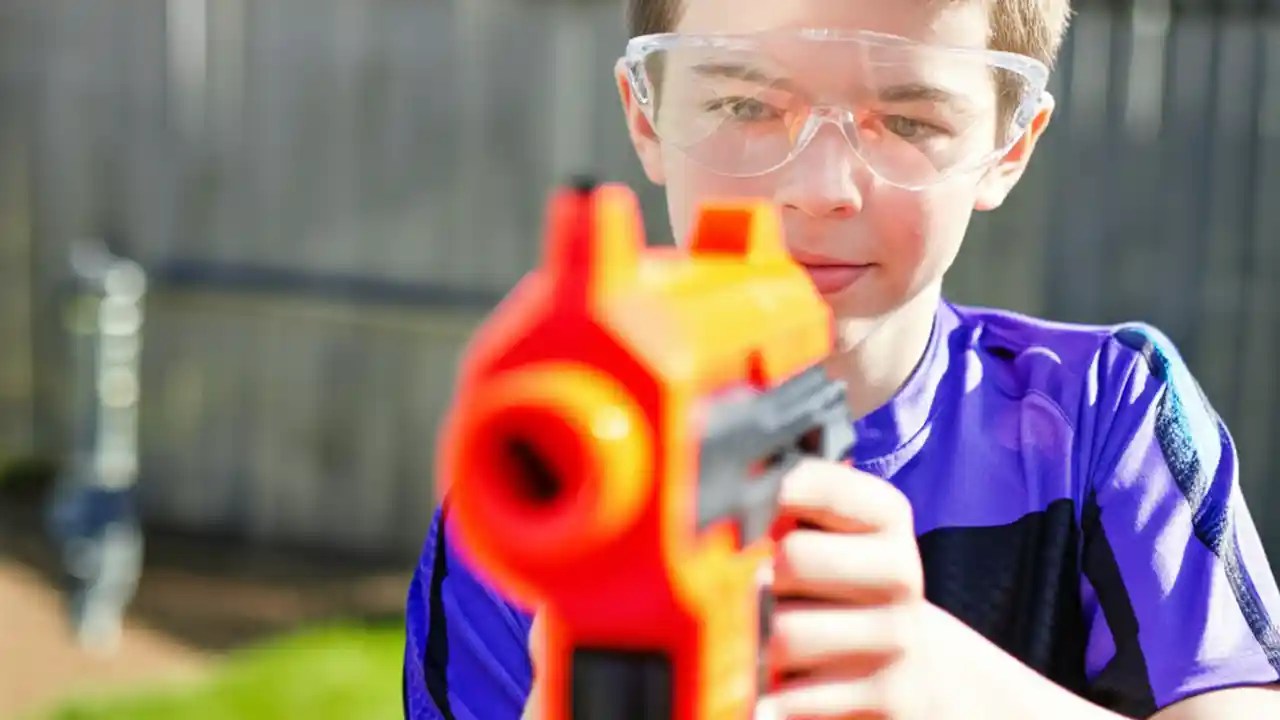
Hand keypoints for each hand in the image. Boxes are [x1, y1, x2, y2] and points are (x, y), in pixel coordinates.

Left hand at [757, 458, 932, 719]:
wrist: (917, 673)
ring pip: (785, 635)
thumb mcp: (835, 536)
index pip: (807, 484)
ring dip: (771, 644)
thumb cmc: (849, 593)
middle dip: (770, 581)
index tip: (769, 520)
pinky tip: (796, 685)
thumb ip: (791, 506)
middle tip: (782, 592)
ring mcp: (896, 639)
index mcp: (886, 516)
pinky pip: (792, 696)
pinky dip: (778, 697)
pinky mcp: (886, 697)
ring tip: (792, 641)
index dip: (771, 503)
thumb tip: (733, 502)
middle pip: (792, 558)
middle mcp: (900, 572)